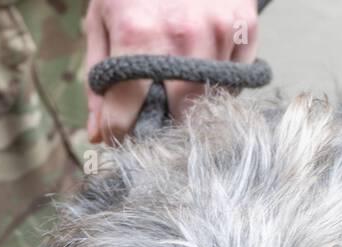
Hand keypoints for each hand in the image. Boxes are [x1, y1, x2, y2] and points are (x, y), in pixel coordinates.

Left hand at [84, 0, 259, 143]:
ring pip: (209, 101)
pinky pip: (234, 80)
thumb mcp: (102, 19)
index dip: (120, 130)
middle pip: (176, 116)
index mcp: (136, 33)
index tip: (120, 129)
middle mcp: (179, 36)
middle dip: (162, 121)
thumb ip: (98, 78)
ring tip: (178, 77)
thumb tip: (97, 133)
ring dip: (192, 100)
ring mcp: (217, 31)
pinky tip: (203, 57)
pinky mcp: (244, 27)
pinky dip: (219, 79)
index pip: (126, 116)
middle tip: (153, 111)